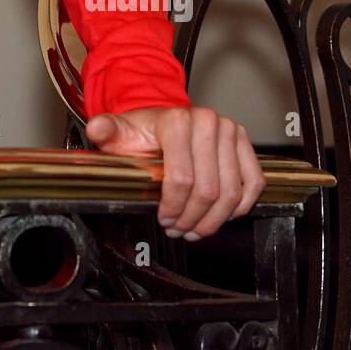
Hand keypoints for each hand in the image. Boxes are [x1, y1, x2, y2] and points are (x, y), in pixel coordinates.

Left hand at [84, 105, 265, 240]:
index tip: (163, 219)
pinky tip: (221, 216)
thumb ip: (106, 130)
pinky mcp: (245, 145)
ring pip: (231, 192)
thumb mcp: (120, 132)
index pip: (182, 178)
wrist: (165, 123)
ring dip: (214, 220)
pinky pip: (253, 183)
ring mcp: (230, 132)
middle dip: (191, 218)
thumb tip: (97, 129)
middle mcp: (207, 122)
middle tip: (178, 229)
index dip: (172, 207)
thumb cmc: (144, 133)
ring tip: (195, 229)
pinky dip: (239, 207)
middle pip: (207, 189)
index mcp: (177, 120)